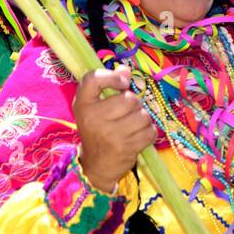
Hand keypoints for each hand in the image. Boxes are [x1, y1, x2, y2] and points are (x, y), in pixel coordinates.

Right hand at [74, 66, 157, 191]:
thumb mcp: (94, 107)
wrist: (96, 165)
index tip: (123, 82)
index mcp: (83, 105)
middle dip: (134, 104)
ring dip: (143, 120)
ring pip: (143, 115)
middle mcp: (94, 118)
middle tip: (127, 113)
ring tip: (133, 126)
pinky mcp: (126, 148)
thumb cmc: (97, 130)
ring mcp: (110, 134)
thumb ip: (107, 86)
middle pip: (129, 99)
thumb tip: (126, 69)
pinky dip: (149, 133)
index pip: (93, 79)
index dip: (113, 76)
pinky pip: (150, 131)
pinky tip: (138, 137)